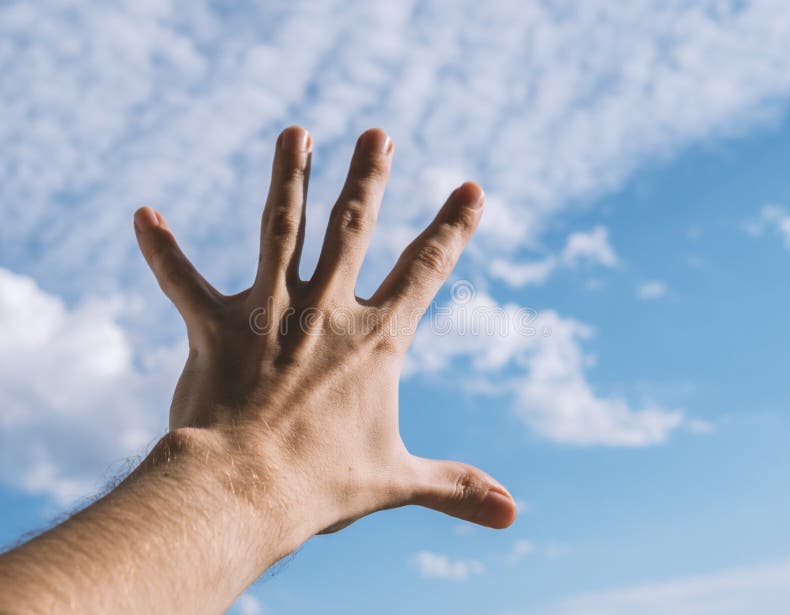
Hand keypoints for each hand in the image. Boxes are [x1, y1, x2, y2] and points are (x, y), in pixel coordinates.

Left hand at [133, 125, 515, 549]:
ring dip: (289, 178)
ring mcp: (269, 314)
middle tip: (378, 132)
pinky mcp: (216, 330)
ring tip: (296, 131)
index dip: (451, 229)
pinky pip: (183, 282)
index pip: (425, 271)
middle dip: (368, 178)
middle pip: (352, 229)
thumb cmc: (322, 487)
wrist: (244, 494)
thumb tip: (512, 514)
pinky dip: (163, 251)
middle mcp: (325, 313)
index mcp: (375, 341)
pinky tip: (144, 215)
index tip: (471, 189)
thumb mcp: (397, 482)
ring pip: (281, 230)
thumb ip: (455, 489)